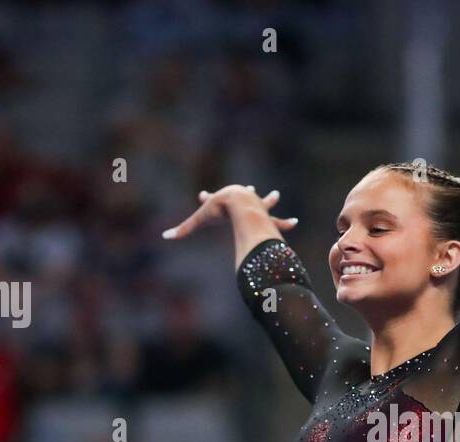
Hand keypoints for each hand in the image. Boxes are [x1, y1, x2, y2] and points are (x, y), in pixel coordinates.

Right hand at [161, 184, 297, 239]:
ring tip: (276, 195)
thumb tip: (164, 237)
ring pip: (264, 203)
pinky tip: (295, 224)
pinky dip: (285, 224)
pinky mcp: (266, 215)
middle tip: (250, 187)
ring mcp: (255, 206)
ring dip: (269, 200)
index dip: (206, 198)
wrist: (239, 204)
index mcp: (225, 200)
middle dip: (245, 191)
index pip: (212, 199)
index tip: (202, 194)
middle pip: (243, 194)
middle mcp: (241, 199)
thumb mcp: (200, 220)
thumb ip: (184, 230)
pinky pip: (278, 221)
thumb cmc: (220, 210)